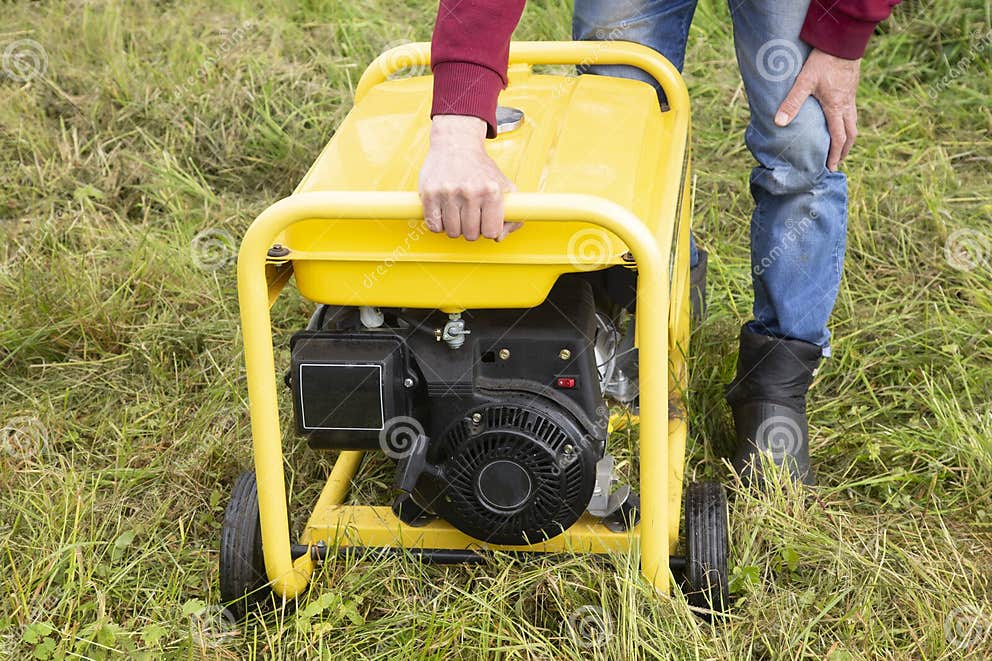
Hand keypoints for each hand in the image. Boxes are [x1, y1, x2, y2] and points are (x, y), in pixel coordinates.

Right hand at [418, 115, 519, 240]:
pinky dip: (439, 224)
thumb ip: (512, 214)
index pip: (492, 232)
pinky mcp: (429, 193)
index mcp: (491, 191)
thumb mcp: (504, 185)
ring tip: (457, 213)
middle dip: (471, 230)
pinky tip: (444, 213)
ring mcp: (448, 193)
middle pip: (471, 235)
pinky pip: (434, 225)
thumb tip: (498, 238)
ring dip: (455, 228)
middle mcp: (470, 192)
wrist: (456, 144)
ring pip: (452, 232)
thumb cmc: (480, 168)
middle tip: (470, 217)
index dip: (488, 230)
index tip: (485, 223)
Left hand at [775, 48, 860, 171]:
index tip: (830, 167)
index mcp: (836, 108)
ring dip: (847, 137)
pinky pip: (852, 112)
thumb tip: (779, 122)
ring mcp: (851, 97)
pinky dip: (848, 124)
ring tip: (840, 146)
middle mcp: (847, 105)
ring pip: (853, 123)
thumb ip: (792, 102)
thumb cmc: (823, 61)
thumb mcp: (804, 82)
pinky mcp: (851, 89)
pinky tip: (839, 121)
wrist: (843, 42)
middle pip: (850, 134)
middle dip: (844, 150)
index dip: (834, 154)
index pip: (838, 138)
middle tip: (837, 162)